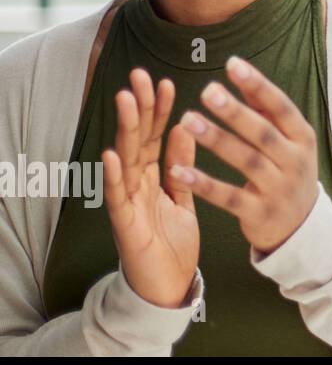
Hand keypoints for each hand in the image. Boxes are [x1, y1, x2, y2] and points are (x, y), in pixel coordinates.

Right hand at [103, 68, 198, 308]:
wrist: (169, 287)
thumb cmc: (173, 243)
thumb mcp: (183, 197)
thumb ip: (181, 166)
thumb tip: (186, 127)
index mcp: (152, 178)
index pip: (154, 137)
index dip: (158, 111)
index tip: (165, 83)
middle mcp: (136, 185)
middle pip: (136, 140)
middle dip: (139, 108)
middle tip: (140, 76)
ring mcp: (128, 202)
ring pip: (125, 160)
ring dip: (125, 130)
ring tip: (126, 101)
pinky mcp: (125, 225)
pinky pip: (119, 198)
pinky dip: (115, 177)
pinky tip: (113, 156)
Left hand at [170, 56, 320, 253]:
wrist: (301, 226)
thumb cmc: (288, 171)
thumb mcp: (289, 140)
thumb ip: (264, 108)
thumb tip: (239, 70)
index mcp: (303, 138)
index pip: (281, 107)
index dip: (258, 86)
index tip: (232, 65)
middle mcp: (295, 162)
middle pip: (262, 133)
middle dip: (234, 111)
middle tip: (206, 91)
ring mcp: (279, 189)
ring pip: (246, 161)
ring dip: (216, 140)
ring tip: (187, 119)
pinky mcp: (259, 213)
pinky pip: (228, 197)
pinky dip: (203, 183)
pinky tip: (178, 170)